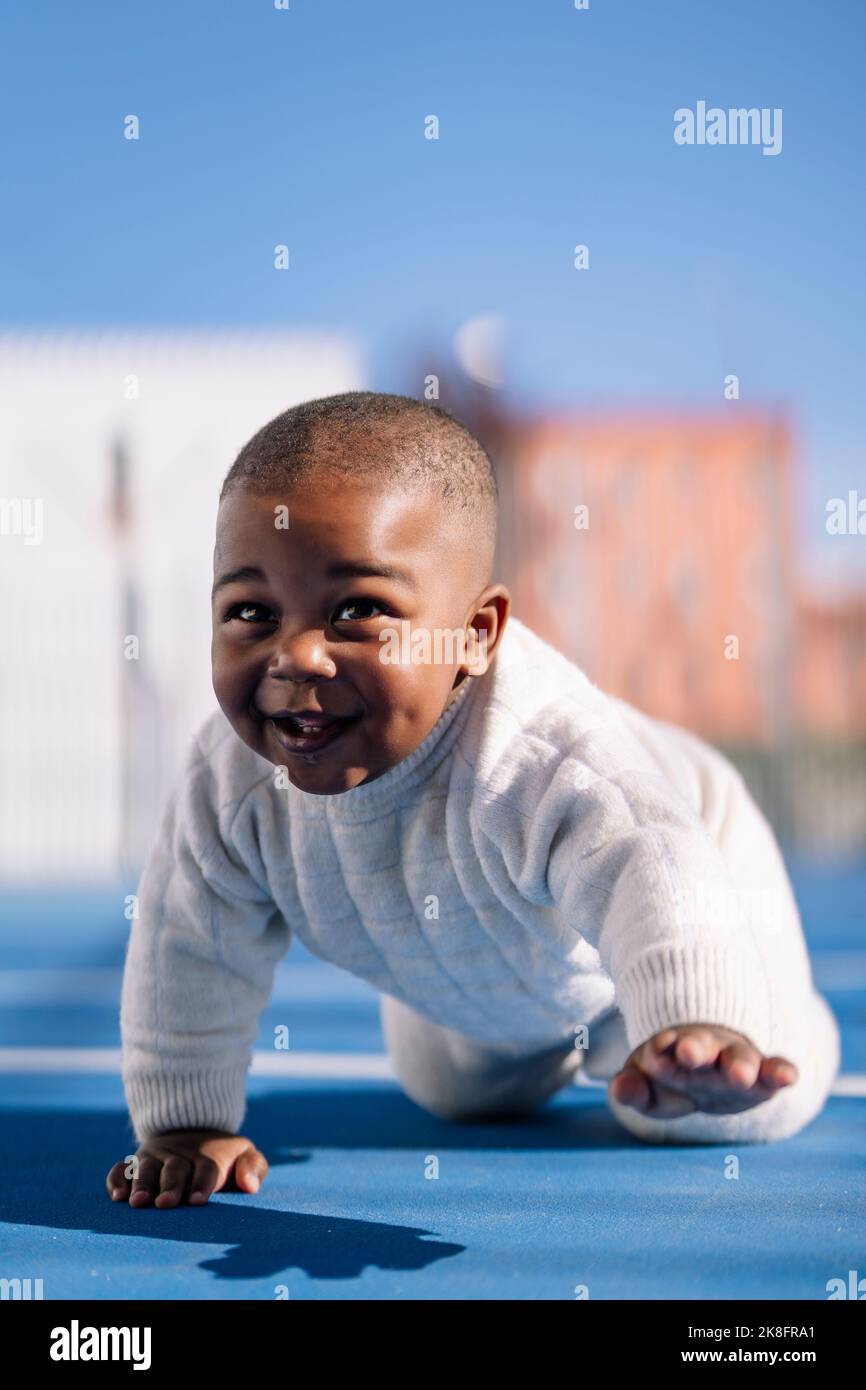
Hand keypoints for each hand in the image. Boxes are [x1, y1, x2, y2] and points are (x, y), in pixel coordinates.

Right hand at [106, 1128, 268, 1207]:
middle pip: (174, 1169)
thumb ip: (254, 1167)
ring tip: (138, 1203)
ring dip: (141, 1184)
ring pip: (145, 1168)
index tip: (197, 1201)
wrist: (194, 1129)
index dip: (202, 1184)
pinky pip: (121, 1169)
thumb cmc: (224, 1156)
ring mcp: (154, 1157)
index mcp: (206, 1155)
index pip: (206, 1168)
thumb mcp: (245, 1154)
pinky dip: (117, 1180)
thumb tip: (249, 1185)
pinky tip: (116, 1196)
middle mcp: (178, 1155)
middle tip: (166, 1204)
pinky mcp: (134, 1163)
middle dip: (170, 1186)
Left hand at [609, 1024, 797, 1118]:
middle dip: (694, 1049)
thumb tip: (619, 1088)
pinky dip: (781, 1070)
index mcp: (671, 1052)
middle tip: (689, 1052)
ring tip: (741, 1074)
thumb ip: (632, 1088)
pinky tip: (789, 1076)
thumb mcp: (648, 1085)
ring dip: (738, 1064)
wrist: (707, 1063)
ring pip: (738, 1057)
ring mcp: (734, 1060)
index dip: (659, 1051)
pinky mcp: (762, 1076)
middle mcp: (705, 1051)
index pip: (663, 1050)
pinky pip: (774, 1068)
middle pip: (700, 1047)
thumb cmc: (672, 1075)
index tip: (656, 1053)